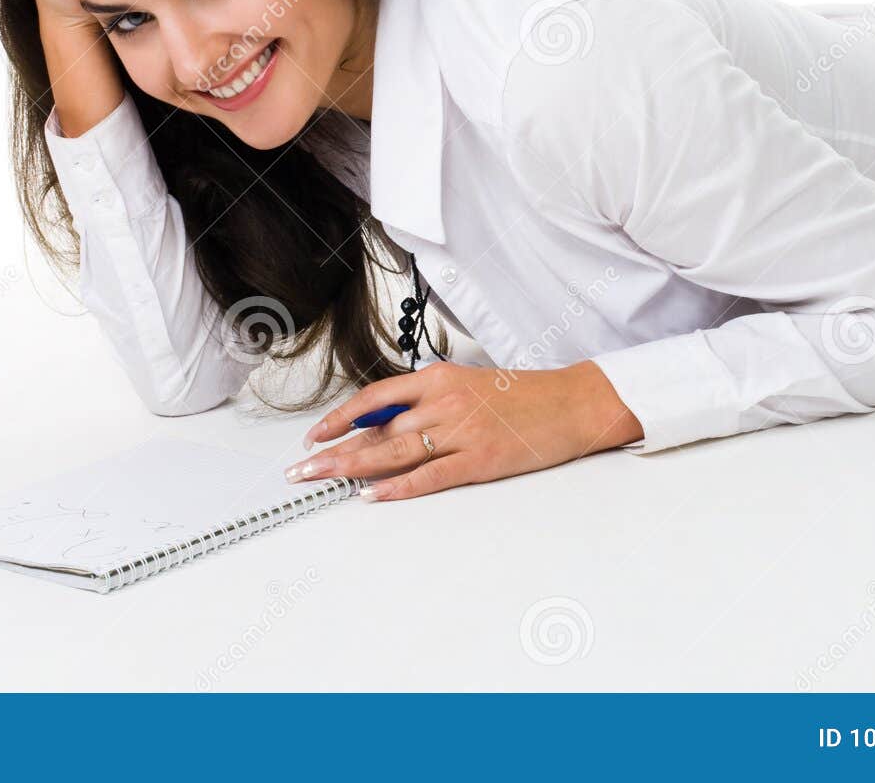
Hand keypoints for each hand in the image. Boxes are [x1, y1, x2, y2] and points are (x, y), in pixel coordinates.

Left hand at [285, 360, 644, 500]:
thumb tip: (381, 428)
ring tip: (322, 480)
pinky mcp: (481, 460)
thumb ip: (426, 404)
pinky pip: (430, 476)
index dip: (339, 418)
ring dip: (353, 468)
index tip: (313, 436)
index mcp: (438, 378)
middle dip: (333, 451)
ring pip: (395, 453)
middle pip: (376, 430)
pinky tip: (373, 495)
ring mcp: (462, 432)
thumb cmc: (522, 396)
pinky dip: (398, 487)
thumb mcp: (467, 386)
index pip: (374, 398)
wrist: (573, 403)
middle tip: (301, 469)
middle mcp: (444, 402)